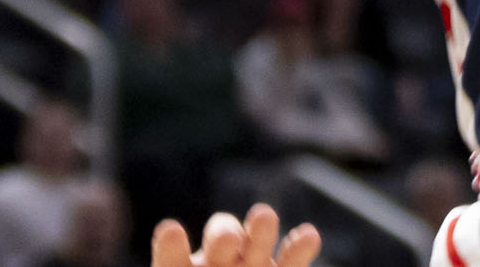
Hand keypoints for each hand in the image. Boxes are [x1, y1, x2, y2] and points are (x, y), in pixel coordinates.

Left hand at [150, 205, 321, 266]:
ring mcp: (250, 264)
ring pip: (255, 243)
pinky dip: (298, 249)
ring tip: (262, 218)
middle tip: (226, 237)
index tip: (171, 232)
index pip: (172, 256)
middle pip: (219, 238)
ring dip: (259, 230)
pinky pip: (290, 262)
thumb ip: (177, 260)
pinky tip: (308, 235)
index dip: (172, 246)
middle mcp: (217, 260)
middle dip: (223, 233)